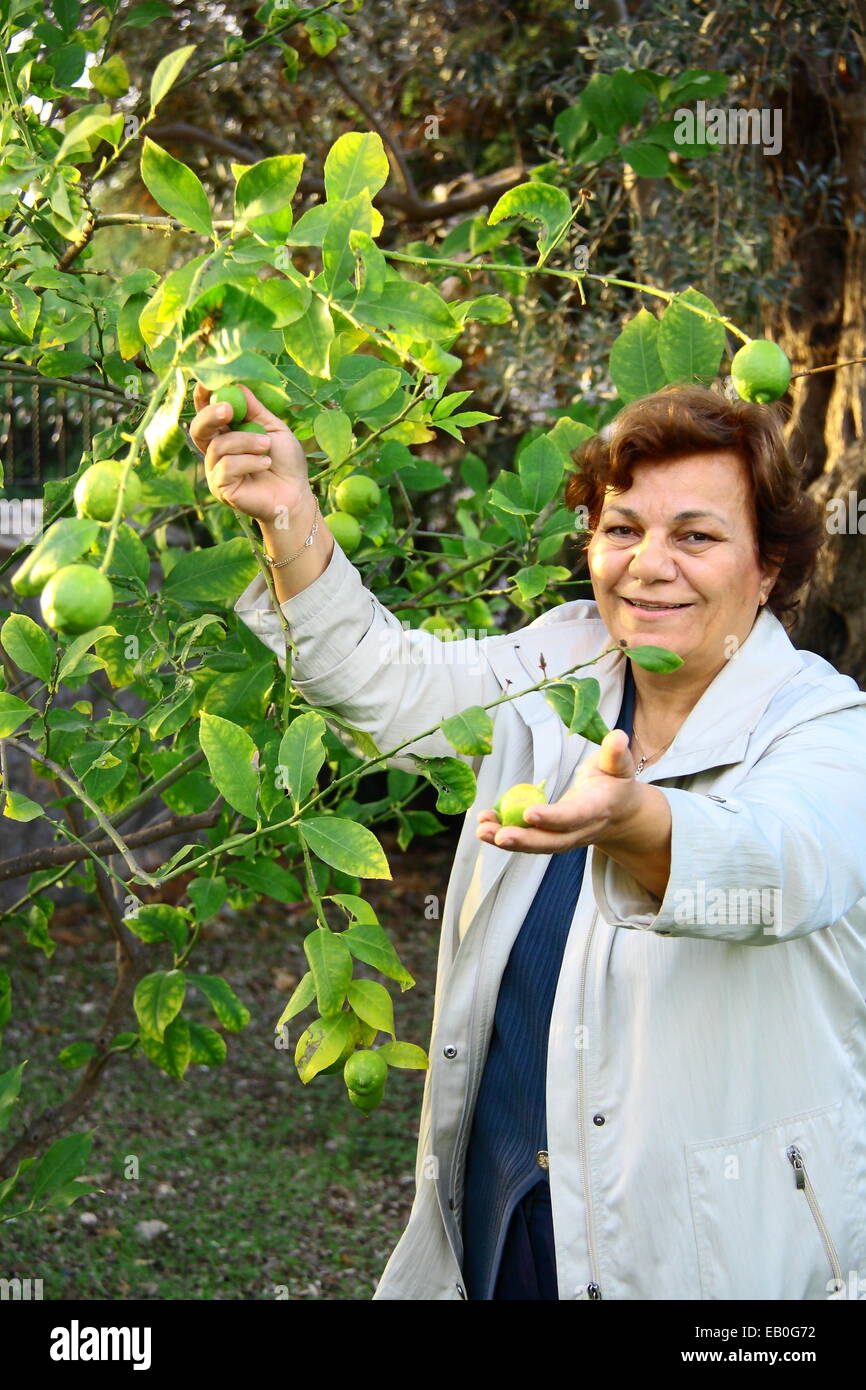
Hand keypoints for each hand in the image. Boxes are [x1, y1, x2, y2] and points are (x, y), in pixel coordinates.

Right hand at [189, 382, 310, 524]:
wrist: (296, 494)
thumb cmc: (286, 461)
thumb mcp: (273, 428)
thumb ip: (255, 410)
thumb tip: (238, 384)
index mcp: (226, 432)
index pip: (206, 412)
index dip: (203, 397)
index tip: (207, 383)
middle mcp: (216, 451)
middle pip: (198, 429)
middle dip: (210, 415)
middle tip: (228, 409)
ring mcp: (216, 471)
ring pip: (219, 447)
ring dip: (246, 442)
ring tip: (267, 446)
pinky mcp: (221, 488)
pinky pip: (227, 467)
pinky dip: (249, 461)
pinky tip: (265, 463)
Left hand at [475, 729, 642, 853]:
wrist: (619, 813)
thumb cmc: (615, 782)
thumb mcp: (619, 766)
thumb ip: (616, 754)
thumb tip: (617, 736)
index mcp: (598, 810)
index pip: (575, 816)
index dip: (553, 818)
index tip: (530, 814)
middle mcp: (580, 831)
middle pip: (552, 841)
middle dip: (524, 840)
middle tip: (498, 835)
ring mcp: (564, 838)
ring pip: (536, 845)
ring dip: (506, 840)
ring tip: (481, 830)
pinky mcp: (549, 838)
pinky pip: (527, 839)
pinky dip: (503, 834)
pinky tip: (483, 824)